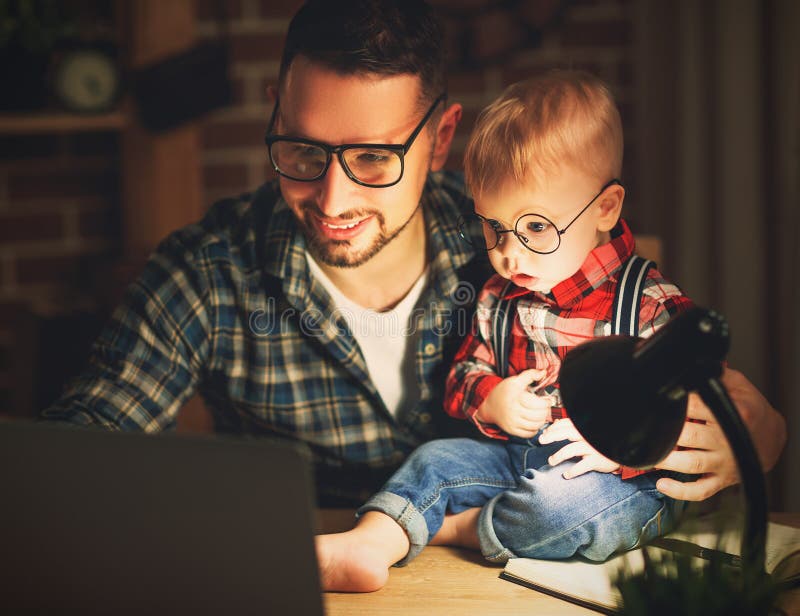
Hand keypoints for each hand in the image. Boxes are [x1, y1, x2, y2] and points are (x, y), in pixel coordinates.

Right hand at [476, 369, 552, 437]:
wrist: (488, 405)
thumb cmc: (503, 391)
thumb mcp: (515, 380)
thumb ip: (530, 375)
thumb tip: (543, 372)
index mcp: (516, 397)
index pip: (538, 404)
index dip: (546, 402)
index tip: (547, 400)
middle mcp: (514, 411)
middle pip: (538, 415)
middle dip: (545, 411)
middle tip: (545, 407)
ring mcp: (513, 422)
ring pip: (536, 425)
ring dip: (542, 419)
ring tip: (540, 413)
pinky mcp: (512, 430)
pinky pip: (529, 433)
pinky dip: (535, 429)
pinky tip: (534, 421)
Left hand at [539, 418, 619, 477]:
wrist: (622, 454)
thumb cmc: (599, 444)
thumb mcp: (587, 433)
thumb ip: (571, 429)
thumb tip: (552, 427)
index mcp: (585, 428)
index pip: (566, 424)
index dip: (554, 428)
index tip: (545, 433)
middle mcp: (588, 437)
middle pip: (567, 433)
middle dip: (552, 436)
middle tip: (541, 441)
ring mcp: (592, 449)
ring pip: (571, 449)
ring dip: (558, 455)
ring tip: (551, 461)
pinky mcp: (596, 461)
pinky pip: (582, 466)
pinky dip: (572, 471)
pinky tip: (566, 475)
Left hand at [654, 367, 786, 500]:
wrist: (773, 438)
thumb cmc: (751, 409)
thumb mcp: (739, 386)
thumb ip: (717, 374)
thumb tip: (693, 362)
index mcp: (731, 414)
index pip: (696, 406)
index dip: (673, 403)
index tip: (652, 400)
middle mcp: (726, 440)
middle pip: (690, 436)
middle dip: (665, 434)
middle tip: (642, 430)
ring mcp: (723, 462)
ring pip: (691, 464)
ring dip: (667, 462)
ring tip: (646, 457)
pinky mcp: (721, 479)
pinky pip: (701, 490)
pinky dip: (681, 492)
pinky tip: (663, 485)